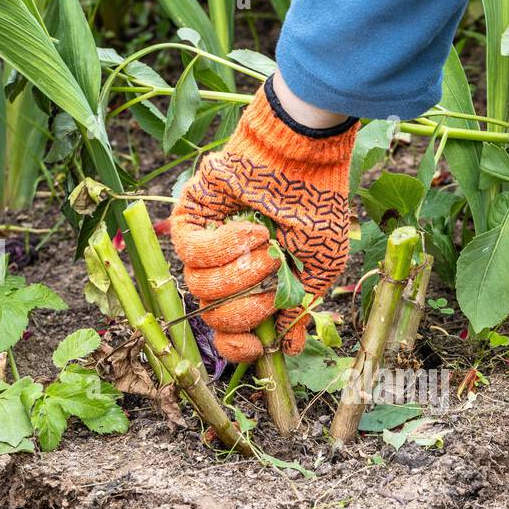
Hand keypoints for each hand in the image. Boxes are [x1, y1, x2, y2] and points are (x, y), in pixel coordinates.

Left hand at [169, 75, 357, 361]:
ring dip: (240, 274)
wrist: (306, 159)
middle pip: (213, 316)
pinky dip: (224, 246)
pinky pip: (190, 252)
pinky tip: (251, 230)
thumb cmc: (317, 208)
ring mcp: (207, 245)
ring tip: (268, 248)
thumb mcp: (319, 267)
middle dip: (247, 307)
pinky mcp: (190, 217)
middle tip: (276, 277)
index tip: (258, 346)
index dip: (238, 347)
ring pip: (200, 288)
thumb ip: (300, 308)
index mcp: (254, 286)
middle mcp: (227, 271)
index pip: (230, 332)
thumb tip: (289, 349)